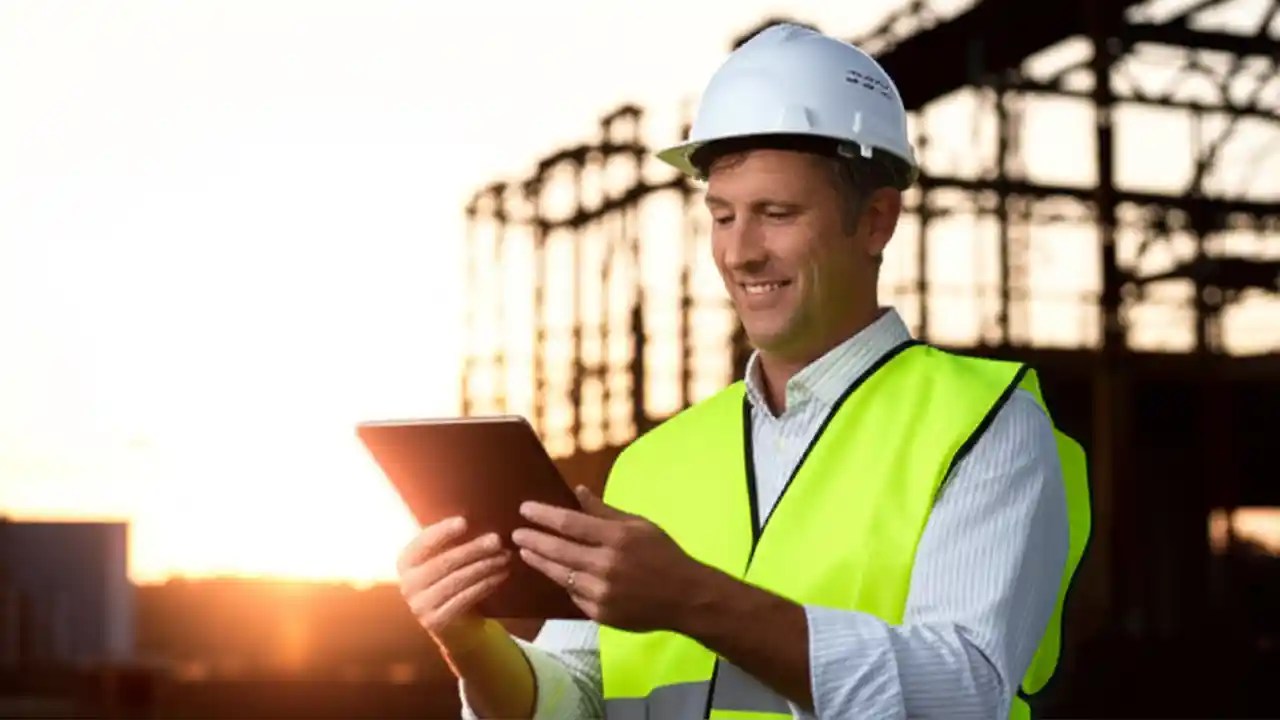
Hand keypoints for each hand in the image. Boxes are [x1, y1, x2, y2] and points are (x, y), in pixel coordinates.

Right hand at [396, 516, 511, 648]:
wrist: (452, 625)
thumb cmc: (450, 581)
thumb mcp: (443, 559)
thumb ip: (449, 542)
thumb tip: (472, 518)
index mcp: (405, 562)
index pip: (422, 543)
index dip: (442, 532)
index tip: (464, 521)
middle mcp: (407, 584)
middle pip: (444, 562)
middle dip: (473, 549)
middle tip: (497, 539)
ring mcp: (420, 606)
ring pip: (457, 580)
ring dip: (485, 567)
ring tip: (505, 556)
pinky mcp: (436, 622)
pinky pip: (465, 598)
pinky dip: (486, 585)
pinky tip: (501, 574)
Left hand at [512, 485, 711, 632]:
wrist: (685, 598)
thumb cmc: (663, 555)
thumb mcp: (639, 525)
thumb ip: (605, 511)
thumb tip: (577, 492)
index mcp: (617, 538)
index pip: (570, 523)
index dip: (544, 515)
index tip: (525, 509)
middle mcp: (607, 565)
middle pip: (559, 550)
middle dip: (533, 540)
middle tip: (515, 534)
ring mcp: (602, 592)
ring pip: (560, 575)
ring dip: (540, 562)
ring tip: (527, 552)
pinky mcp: (601, 613)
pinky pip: (574, 595)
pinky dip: (564, 583)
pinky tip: (555, 573)